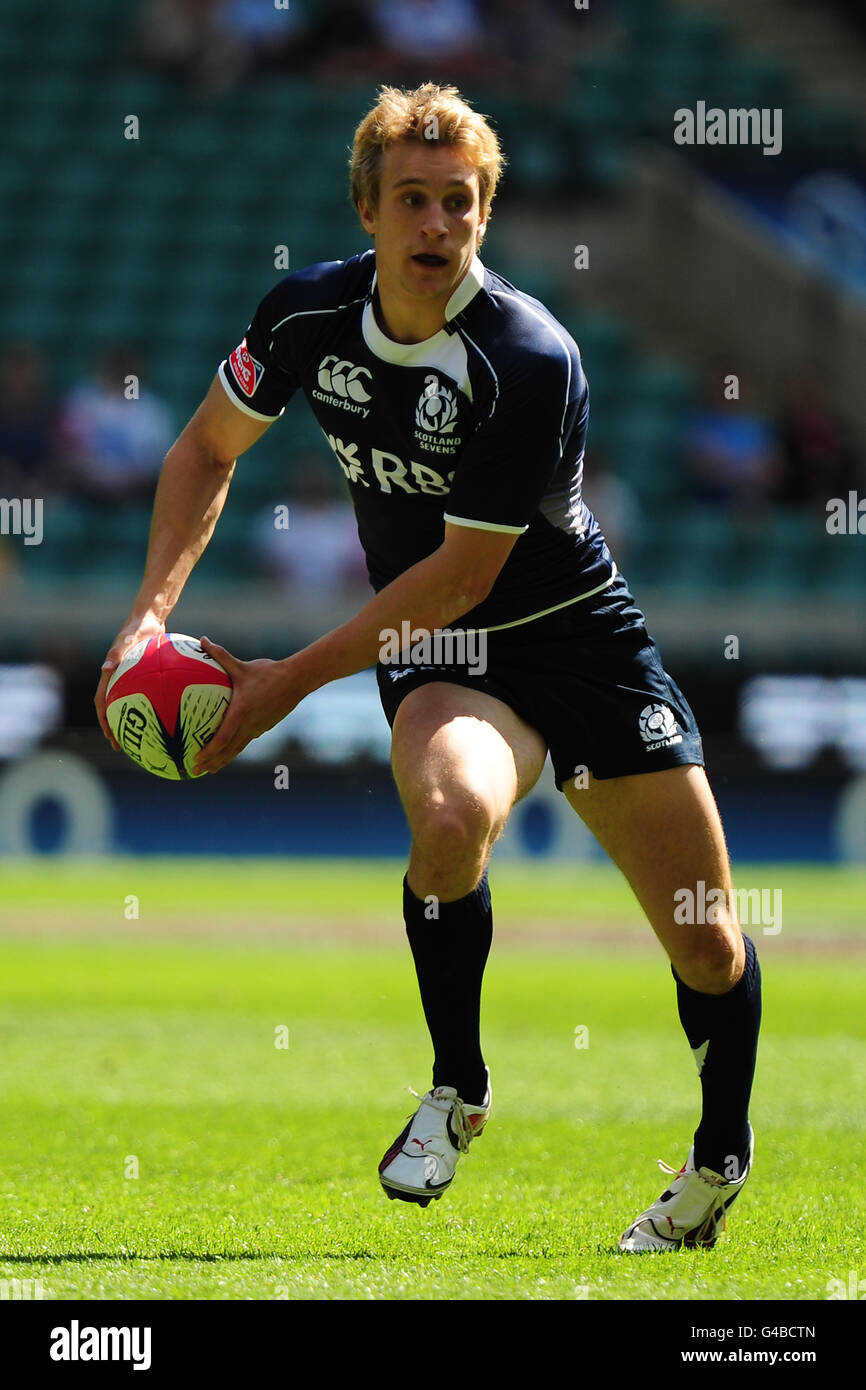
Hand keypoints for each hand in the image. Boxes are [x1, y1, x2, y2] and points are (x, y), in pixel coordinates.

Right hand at [95, 614, 164, 749]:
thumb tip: (105, 669)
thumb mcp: (128, 638)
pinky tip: (170, 716)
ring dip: (134, 721)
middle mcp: (118, 679)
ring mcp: (131, 679)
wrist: (150, 617)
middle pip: (114, 709)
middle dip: (115, 728)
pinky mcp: (144, 677)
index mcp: (110, 674)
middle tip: (123, 745)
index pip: (102, 702)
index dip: (104, 720)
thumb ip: (117, 653)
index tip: (110, 735)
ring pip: (130, 704)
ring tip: (145, 738)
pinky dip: (155, 706)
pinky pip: (148, 695)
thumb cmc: (138, 626)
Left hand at [193, 638, 302, 774]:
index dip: (209, 751)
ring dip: (224, 760)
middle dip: (212, 762)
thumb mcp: (242, 666)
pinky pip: (247, 740)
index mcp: (241, 713)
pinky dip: (235, 749)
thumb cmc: (269, 672)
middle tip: (197, 770)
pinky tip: (230, 750)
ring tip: (211, 769)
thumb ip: (220, 655)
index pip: (223, 738)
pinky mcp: (265, 726)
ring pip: (238, 748)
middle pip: (229, 750)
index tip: (197, 759)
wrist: (297, 680)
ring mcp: (259, 728)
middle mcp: (250, 725)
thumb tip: (203, 639)